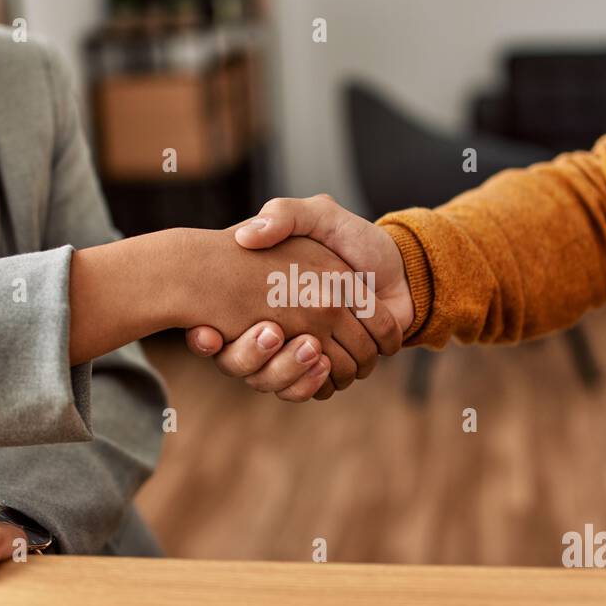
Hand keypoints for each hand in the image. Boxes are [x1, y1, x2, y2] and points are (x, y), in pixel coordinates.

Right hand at [186, 197, 412, 396]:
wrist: (400, 271)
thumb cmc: (355, 241)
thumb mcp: (317, 216)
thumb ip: (284, 215)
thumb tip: (245, 236)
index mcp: (259, 297)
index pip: (214, 331)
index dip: (205, 339)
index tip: (207, 334)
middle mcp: (272, 329)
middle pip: (240, 364)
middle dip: (250, 356)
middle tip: (272, 332)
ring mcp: (298, 352)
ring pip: (272, 381)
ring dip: (286, 371)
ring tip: (309, 347)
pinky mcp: (324, 368)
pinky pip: (306, 391)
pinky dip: (313, 384)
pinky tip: (323, 365)